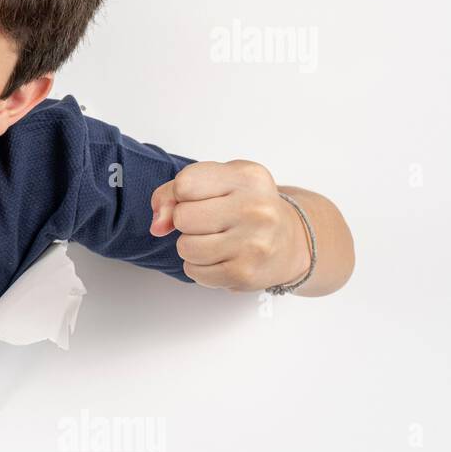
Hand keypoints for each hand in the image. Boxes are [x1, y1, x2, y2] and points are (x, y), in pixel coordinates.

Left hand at [149, 160, 310, 291]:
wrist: (292, 241)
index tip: (198, 198)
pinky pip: (194, 271)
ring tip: (215, 240)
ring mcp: (253, 243)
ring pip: (185, 247)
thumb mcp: (218, 182)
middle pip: (183, 217)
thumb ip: (175, 192)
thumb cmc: (248, 207)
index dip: (180, 195)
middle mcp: (255, 208)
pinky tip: (221, 258)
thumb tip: (158, 224)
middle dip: (186, 222)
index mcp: (248, 177)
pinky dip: (200, 267)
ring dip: (191, 246)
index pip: (185, 184)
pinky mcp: (245, 274)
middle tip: (211, 222)